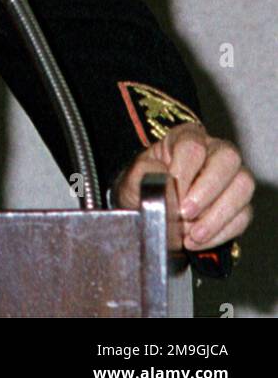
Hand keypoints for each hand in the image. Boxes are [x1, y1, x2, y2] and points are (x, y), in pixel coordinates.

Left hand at [113, 123, 252, 250]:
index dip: (183, 171)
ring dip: (218, 215)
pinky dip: (221, 232)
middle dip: (207, 190)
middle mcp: (215, 151)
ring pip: (243, 187)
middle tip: (185, 213)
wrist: (150, 209)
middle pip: (228, 159)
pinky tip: (197, 240)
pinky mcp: (241, 203)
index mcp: (186, 137)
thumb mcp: (134, 176)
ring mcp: (232, 176)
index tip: (170, 191)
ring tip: (193, 234)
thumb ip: (144, 172)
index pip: (193, 146)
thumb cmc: (144, 185)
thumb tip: (163, 175)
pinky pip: (244, 215)